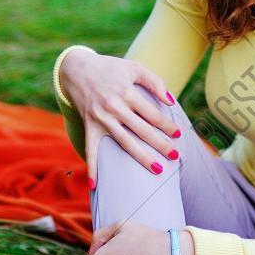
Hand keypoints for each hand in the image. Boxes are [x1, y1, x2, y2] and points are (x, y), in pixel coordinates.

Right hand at [59, 49, 182, 187]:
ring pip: (125, 142)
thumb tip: (172, 101)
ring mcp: (101, 119)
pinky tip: (95, 186)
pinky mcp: (89, 126)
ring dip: (142, 157)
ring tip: (158, 170)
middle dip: (161, 144)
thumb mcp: (134, 68)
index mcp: (127, 92)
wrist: (76, 69)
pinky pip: (91, 150)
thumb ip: (155, 82)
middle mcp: (114, 107)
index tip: (179, 134)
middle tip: (176, 156)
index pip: (153, 114)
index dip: (168, 125)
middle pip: (143, 131)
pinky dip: (92, 168)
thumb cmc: (109, 68)